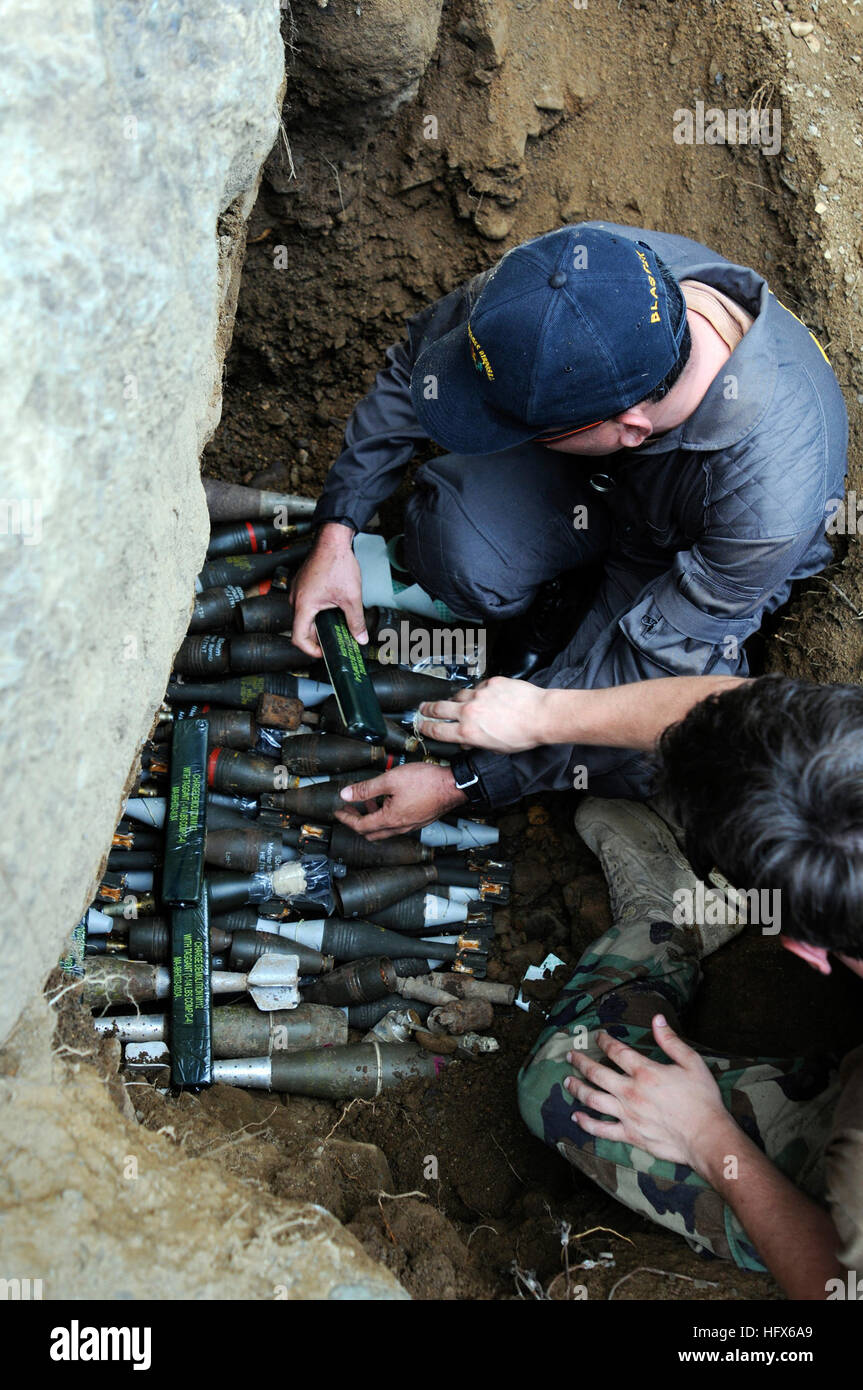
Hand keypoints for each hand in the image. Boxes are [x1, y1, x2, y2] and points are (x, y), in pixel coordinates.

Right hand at [290, 522, 365, 657]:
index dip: (310, 651)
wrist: (333, 539)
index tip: (323, 653)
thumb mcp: (351, 597)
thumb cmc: (337, 562)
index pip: (298, 638)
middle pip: (302, 628)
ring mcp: (297, 590)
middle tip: (335, 640)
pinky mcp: (302, 584)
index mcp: (303, 605)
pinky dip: (317, 611)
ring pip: (305, 616)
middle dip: (318, 637)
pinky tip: (333, 609)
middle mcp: (295, 599)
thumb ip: (355, 621)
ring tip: (337, 623)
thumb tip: (360, 637)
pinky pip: (306, 604)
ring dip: (319, 623)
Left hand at [333, 763, 466, 839]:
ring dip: (372, 817)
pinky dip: (386, 816)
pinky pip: (397, 824)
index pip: (361, 826)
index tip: (339, 812)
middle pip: (371, 833)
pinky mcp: (419, 820)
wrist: (453, 785)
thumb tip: (346, 795)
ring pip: (385, 829)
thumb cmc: (427, 782)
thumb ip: (366, 788)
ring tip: (368, 801)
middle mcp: (400, 827)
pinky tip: (388, 800)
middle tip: (350, 810)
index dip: (346, 819)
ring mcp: (411, 825)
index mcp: (390, 819)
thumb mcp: (390, 780)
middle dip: (357, 821)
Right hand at [416, 676, 551, 752]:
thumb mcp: (495, 748)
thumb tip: (467, 741)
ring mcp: (479, 695)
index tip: (421, 725)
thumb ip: (476, 743)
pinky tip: (488, 697)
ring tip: (458, 703)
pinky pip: (479, 687)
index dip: (426, 727)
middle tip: (423, 708)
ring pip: (459, 695)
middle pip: (439, 708)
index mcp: (468, 732)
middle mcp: (469, 712)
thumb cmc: (522, 735)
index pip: (438, 730)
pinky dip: (480, 692)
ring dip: (456, 700)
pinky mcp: (491, 682)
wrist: (541, 715)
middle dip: (428, 709)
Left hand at [564, 1016, 733, 1171]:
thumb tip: (657, 1019)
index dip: (604, 1040)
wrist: (706, 1137)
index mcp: (645, 1072)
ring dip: (577, 1088)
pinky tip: (576, 1116)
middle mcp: (630, 1092)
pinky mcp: (630, 1135)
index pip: (616, 1051)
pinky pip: (601, 1129)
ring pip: (592, 1098)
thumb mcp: (692, 1063)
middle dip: (581, 1061)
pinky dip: (586, 1123)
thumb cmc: (702, 1100)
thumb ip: (671, 1041)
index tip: (598, 1036)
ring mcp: (627, 1114)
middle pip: (597, 1073)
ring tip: (567, 1080)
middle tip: (570, 1055)